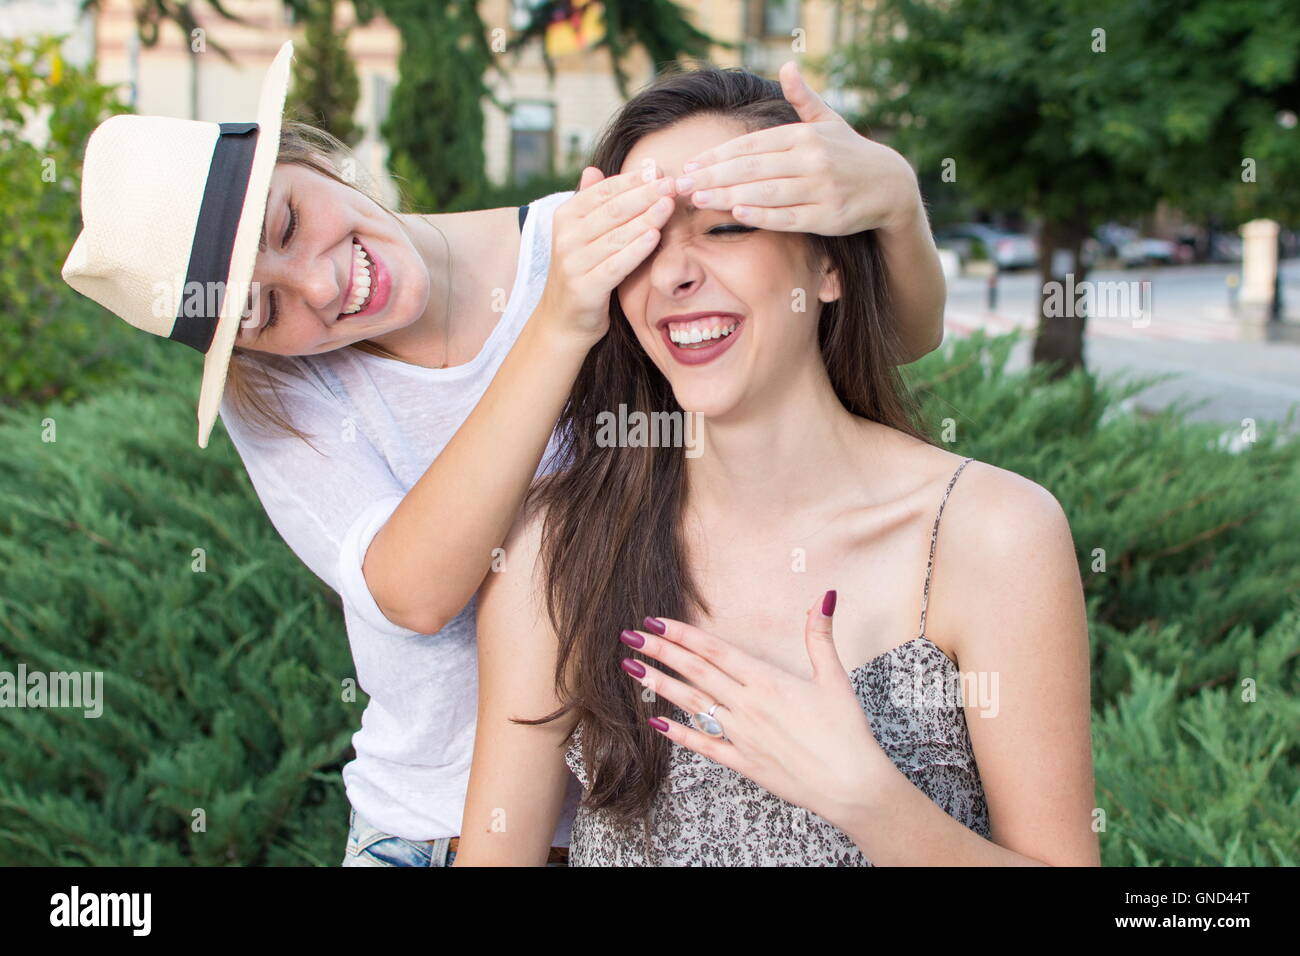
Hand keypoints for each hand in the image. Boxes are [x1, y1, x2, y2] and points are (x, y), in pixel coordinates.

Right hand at [537, 166, 676, 346]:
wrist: (563, 320)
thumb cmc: (582, 271)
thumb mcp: (581, 235)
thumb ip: (589, 203)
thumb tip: (593, 169)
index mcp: (566, 217)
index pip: (604, 191)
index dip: (633, 179)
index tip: (660, 170)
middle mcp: (566, 237)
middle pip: (613, 209)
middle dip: (645, 194)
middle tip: (672, 183)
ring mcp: (573, 263)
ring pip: (617, 235)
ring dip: (646, 217)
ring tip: (670, 203)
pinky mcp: (585, 288)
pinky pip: (616, 265)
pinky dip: (636, 250)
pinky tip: (655, 236)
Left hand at [620, 591, 886, 828]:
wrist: (852, 785)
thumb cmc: (846, 731)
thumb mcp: (835, 678)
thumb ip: (820, 636)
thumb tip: (825, 596)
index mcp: (768, 681)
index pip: (715, 651)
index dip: (683, 635)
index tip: (655, 622)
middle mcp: (749, 706)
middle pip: (696, 673)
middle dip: (661, 652)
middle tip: (630, 637)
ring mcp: (743, 736)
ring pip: (693, 705)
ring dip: (661, 685)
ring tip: (632, 669)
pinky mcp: (744, 763)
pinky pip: (705, 746)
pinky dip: (679, 734)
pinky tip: (655, 723)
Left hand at [675, 61, 921, 235]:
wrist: (890, 184)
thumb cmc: (849, 153)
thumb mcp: (828, 121)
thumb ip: (803, 98)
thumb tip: (787, 67)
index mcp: (804, 135)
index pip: (752, 145)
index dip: (719, 154)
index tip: (692, 163)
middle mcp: (812, 158)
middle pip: (753, 168)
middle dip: (714, 176)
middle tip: (682, 184)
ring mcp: (821, 188)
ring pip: (767, 192)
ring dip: (730, 195)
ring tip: (699, 198)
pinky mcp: (830, 215)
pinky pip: (791, 217)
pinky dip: (764, 215)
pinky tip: (739, 214)